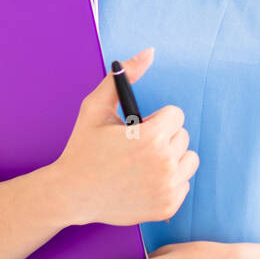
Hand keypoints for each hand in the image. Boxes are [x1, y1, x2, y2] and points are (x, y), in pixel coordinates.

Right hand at [53, 47, 199, 225]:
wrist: (71, 195)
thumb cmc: (83, 148)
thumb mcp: (96, 108)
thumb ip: (123, 77)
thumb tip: (150, 52)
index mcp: (151, 137)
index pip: (176, 115)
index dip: (155, 120)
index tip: (138, 130)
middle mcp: (164, 163)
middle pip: (182, 136)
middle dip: (162, 137)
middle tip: (135, 149)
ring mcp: (167, 188)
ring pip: (189, 159)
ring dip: (171, 158)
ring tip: (144, 163)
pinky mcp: (168, 207)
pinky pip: (184, 182)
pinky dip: (170, 181)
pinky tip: (145, 182)